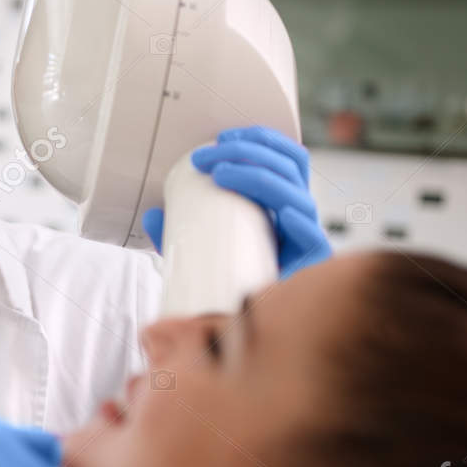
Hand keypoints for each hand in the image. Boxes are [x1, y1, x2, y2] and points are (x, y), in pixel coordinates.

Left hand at [141, 126, 331, 277]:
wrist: (241, 327)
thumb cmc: (227, 283)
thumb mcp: (200, 251)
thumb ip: (178, 236)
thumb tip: (153, 214)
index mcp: (282, 204)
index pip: (286, 160)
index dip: (261, 141)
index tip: (223, 138)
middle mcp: (300, 218)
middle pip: (289, 169)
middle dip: (249, 152)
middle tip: (208, 157)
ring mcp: (308, 240)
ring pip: (296, 198)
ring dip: (260, 178)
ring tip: (222, 176)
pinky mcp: (312, 268)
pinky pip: (313, 241)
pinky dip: (299, 224)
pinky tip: (283, 215)